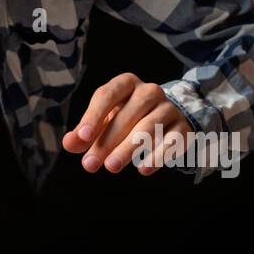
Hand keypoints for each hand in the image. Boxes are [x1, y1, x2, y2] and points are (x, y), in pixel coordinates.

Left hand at [62, 72, 191, 175]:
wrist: (166, 117)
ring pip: (149, 127)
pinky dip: (157, 156)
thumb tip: (69, 144)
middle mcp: (150, 91)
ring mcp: (169, 108)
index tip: (83, 137)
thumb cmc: (126, 117)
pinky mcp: (183, 128)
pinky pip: (172, 141)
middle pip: (128, 114)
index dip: (94, 116)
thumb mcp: (104, 120)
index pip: (107, 95)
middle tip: (90, 164)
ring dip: (128, 149)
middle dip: (107, 141)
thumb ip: (86, 131)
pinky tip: (143, 169)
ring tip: (111, 166)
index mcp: (126, 83)